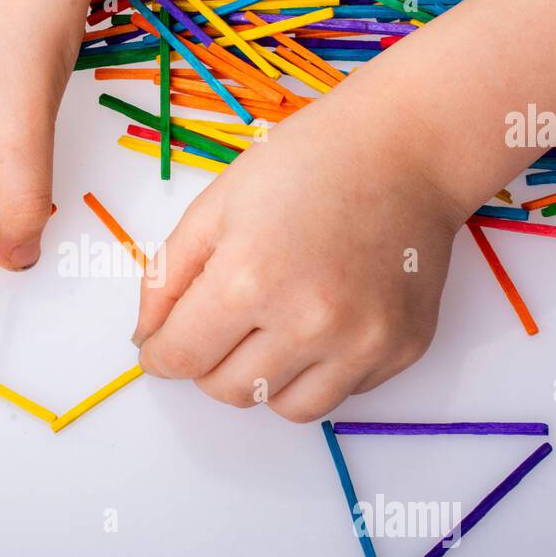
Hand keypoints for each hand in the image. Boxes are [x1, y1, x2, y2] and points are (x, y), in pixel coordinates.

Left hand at [132, 100, 465, 422]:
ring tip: (272, 326)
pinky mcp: (401, 351)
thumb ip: (166, 280)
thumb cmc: (307, 164)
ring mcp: (362, 343)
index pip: (182, 359)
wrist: (407, 149)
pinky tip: (323, 318)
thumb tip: (148, 340)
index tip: (162, 346)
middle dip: (209, 366)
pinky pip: (340, 391)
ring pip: (284, 407)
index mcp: (250, 280)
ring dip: (262, 378)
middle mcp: (309, 323)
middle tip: (220, 325)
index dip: (160, 355)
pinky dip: (318, 370)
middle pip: (228, 392)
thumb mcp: (214, 207)